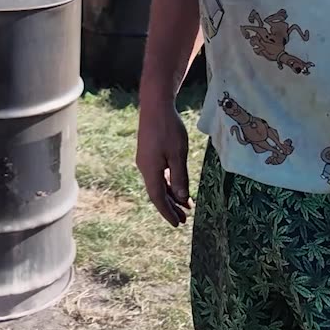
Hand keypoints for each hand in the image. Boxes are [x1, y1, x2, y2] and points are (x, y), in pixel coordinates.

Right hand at [135, 97, 192, 226]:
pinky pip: (158, 175)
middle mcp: (145, 168)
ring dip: (171, 196)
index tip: (177, 224)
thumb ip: (180, 177)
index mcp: (150, 170)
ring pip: (158, 184)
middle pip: (157, 193)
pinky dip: (168, 183)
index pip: (158, 198)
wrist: (155, 106)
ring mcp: (145, 161)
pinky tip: (177, 187)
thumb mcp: (178, 154)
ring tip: (184, 206)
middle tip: (183, 220)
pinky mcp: (149, 154)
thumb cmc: (169, 129)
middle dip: (170, 207)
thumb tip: (182, 199)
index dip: (168, 212)